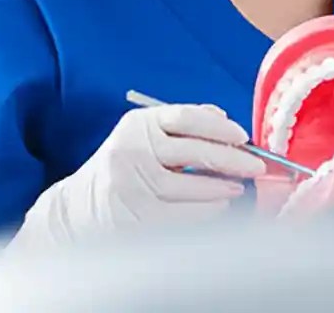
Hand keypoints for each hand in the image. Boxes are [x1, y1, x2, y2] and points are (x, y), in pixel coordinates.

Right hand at [9, 103, 266, 249]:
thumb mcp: (143, 138)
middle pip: (194, 151)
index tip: (243, 137)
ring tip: (238, 188)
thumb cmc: (122, 169)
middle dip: (232, 159)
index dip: (219, 126)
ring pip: (190, 186)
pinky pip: (181, 214)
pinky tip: (218, 207)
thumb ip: (180, 125)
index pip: (185, 118)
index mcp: (137, 125)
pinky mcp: (134, 216)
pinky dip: (206, 211)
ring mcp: (131, 184)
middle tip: (256, 166)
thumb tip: (222, 117)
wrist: (77, 210)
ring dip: (221, 187)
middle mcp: (132, 150)